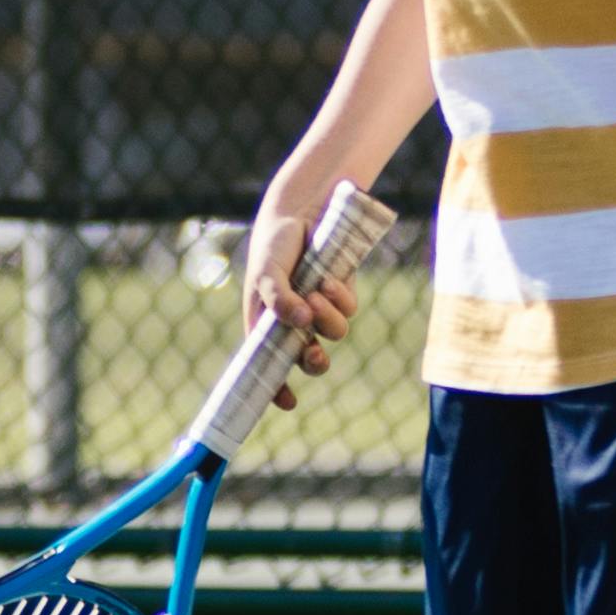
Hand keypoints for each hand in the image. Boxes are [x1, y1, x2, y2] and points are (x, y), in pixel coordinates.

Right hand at [237, 199, 359, 411]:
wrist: (305, 212)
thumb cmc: (275, 244)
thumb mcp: (268, 271)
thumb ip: (277, 296)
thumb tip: (300, 322)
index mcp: (267, 325)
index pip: (269, 366)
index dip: (277, 388)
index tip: (288, 402)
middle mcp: (295, 323)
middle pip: (309, 360)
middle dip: (314, 362)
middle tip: (315, 352)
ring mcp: (321, 310)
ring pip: (333, 334)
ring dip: (326, 317)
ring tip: (316, 290)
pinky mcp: (342, 295)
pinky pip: (348, 310)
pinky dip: (338, 297)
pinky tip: (329, 279)